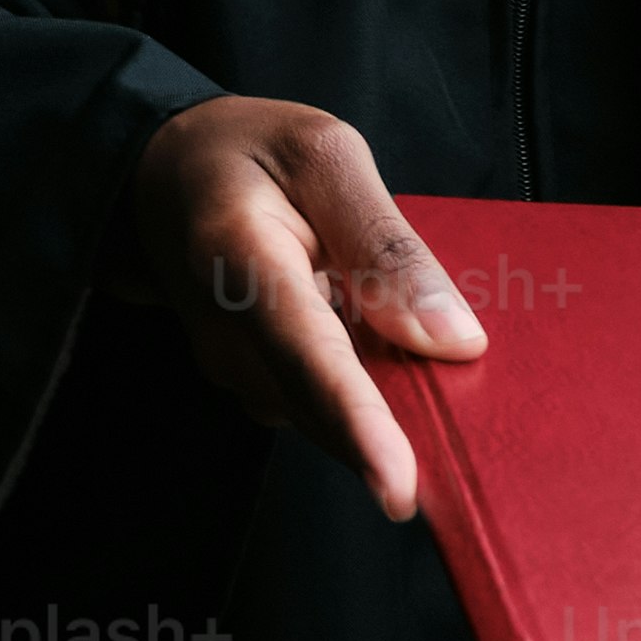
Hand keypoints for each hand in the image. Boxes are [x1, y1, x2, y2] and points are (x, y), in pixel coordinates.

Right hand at [128, 91, 490, 521]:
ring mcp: (238, 372)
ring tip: (434, 350)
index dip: (357, 424)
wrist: (161, 176)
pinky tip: (397, 349)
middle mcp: (228, 338)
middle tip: (479, 402)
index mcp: (239, 258)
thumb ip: (385, 244)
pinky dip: (377, 392)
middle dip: (407, 423)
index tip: (399, 486)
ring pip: (337, 417)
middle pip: (329, 407)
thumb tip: (453, 339)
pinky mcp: (260, 388)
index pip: (306, 353)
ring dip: (397, 404)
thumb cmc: (247, 156)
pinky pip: (333, 407)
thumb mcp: (323, 155)